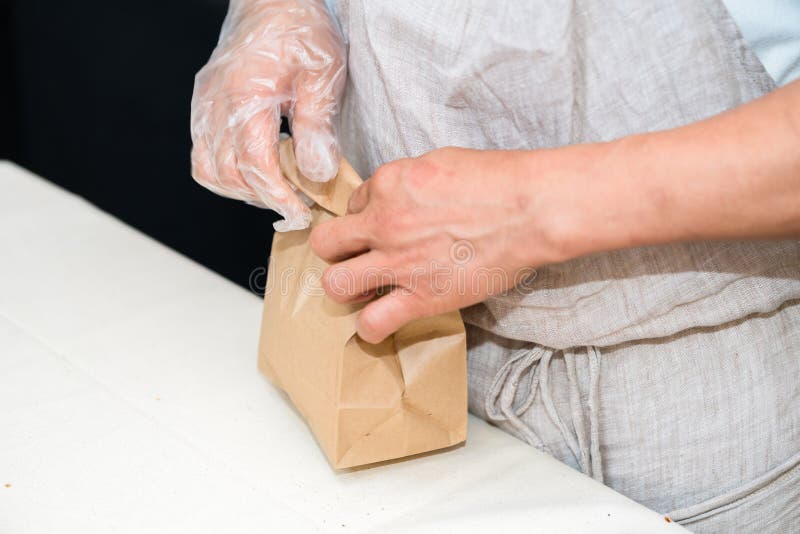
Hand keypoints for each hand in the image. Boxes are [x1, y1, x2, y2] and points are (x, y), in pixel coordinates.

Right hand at [190, 0, 345, 230]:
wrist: (272, 0)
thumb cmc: (301, 29)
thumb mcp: (323, 72)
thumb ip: (317, 125)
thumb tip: (317, 173)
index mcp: (245, 94)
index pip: (254, 164)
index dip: (278, 196)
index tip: (301, 212)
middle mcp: (214, 102)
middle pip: (227, 174)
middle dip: (264, 197)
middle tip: (298, 202)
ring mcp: (203, 104)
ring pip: (209, 170)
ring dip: (243, 189)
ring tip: (279, 187)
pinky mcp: (203, 106)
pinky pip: (203, 155)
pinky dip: (228, 173)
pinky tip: (258, 169)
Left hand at [309, 147, 574, 342]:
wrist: (531, 209)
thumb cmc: (499, 181)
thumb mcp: (441, 162)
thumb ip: (409, 181)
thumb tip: (400, 196)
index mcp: (389, 184)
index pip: (355, 203)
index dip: (368, 216)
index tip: (386, 226)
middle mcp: (383, 222)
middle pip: (327, 243)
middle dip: (339, 252)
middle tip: (359, 258)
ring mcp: (398, 263)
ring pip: (335, 284)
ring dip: (346, 288)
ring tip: (365, 290)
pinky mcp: (421, 297)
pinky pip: (373, 323)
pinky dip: (371, 327)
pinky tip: (381, 321)